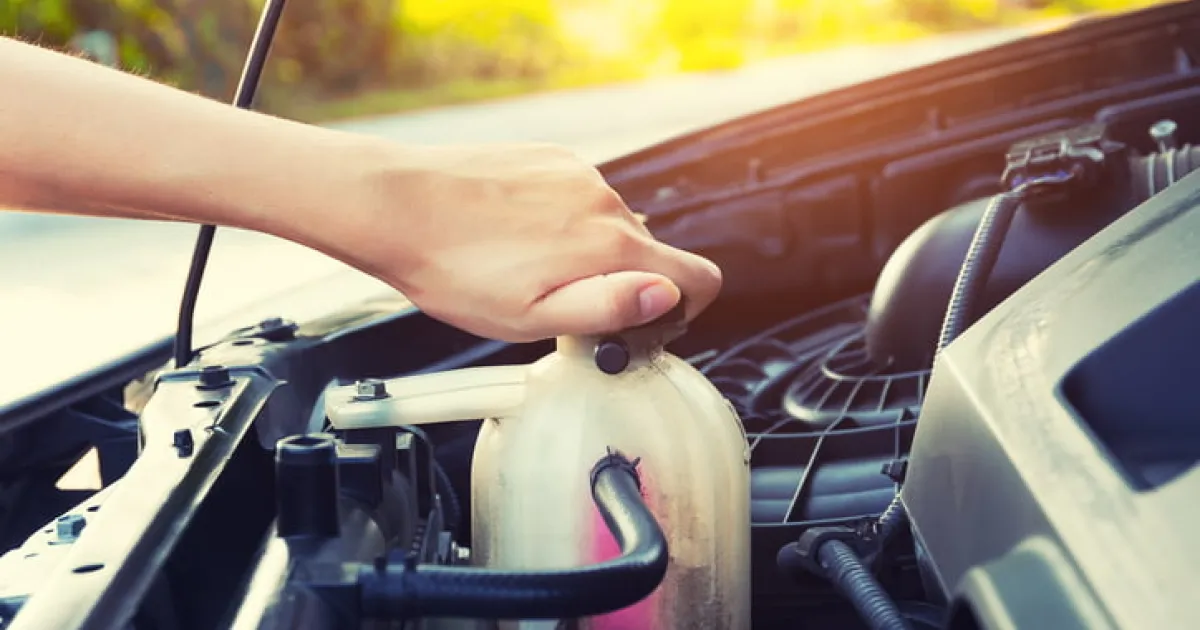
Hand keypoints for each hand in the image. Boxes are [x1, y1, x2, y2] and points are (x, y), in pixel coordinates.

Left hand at [309, 142, 722, 342]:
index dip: (684, 311)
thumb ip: (608, 309)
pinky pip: (579, 197)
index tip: (644, 326)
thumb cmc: (454, 270)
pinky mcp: (551, 158)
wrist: (396, 206)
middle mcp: (603, 201)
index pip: (697, 277)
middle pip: (649, 254)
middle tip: (563, 307)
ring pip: (611, 225)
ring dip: (588, 252)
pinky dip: (563, 222)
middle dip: (621, 285)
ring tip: (529, 271)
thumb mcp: (532, 317)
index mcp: (609, 245)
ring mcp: (578, 174)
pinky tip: (516, 238)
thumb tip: (666, 297)